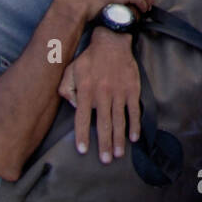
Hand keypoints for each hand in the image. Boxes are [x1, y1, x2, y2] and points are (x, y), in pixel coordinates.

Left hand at [62, 30, 140, 163]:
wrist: (112, 41)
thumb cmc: (89, 58)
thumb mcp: (70, 70)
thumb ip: (66, 90)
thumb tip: (73, 108)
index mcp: (85, 91)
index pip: (83, 118)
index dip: (83, 135)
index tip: (83, 150)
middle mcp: (102, 94)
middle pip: (103, 124)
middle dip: (104, 144)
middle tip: (105, 160)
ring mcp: (119, 92)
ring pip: (119, 120)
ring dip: (119, 139)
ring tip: (118, 154)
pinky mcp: (132, 89)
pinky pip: (133, 110)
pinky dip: (134, 124)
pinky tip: (134, 137)